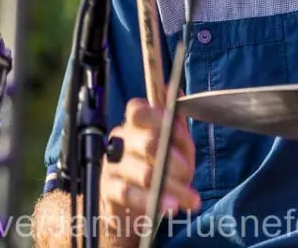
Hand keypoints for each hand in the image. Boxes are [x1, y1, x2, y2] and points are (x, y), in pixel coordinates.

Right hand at [99, 99, 200, 234]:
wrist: (130, 203)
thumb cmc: (155, 166)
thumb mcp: (172, 144)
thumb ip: (176, 123)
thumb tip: (176, 91)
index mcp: (134, 124)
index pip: (138, 110)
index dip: (162, 120)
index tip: (181, 137)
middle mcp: (121, 141)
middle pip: (148, 143)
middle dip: (176, 161)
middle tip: (189, 174)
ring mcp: (112, 165)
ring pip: (144, 173)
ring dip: (172, 187)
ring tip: (189, 198)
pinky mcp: (108, 190)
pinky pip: (130, 194)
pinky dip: (154, 201)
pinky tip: (169, 206)